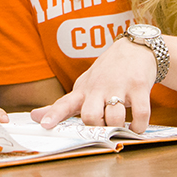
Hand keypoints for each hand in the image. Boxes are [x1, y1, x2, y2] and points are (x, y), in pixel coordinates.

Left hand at [31, 38, 156, 132]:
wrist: (135, 48)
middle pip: (90, 115)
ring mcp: (120, 86)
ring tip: (122, 127)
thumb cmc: (106, 73)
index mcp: (83, 90)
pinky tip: (137, 127)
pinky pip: (141, 114)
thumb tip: (35, 117)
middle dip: (96, 127)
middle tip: (104, 127)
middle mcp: (99, 88)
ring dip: (119, 128)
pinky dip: (139, 126)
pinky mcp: (139, 87)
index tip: (44, 125)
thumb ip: (63, 104)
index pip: (65, 103)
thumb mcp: (83, 86)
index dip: (54, 115)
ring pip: (115, 117)